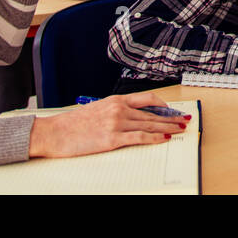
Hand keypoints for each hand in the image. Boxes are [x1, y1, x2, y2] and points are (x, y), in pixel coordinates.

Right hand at [27, 94, 189, 157]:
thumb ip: (114, 112)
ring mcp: (116, 123)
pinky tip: (164, 138)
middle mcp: (119, 109)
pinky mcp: (112, 139)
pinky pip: (140, 137)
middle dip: (171, 118)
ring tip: (179, 130)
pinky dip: (155, 138)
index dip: (163, 105)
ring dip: (168, 127)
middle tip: (183, 120)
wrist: (54, 133)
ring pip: (149, 124)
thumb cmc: (71, 124)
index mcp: (115, 100)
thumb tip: (130, 118)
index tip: (171, 110)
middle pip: (152, 113)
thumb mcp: (96, 110)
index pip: (147, 99)